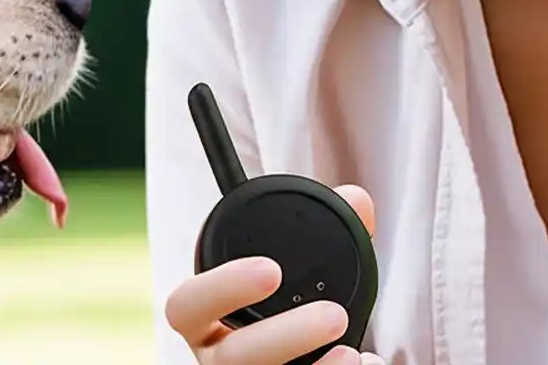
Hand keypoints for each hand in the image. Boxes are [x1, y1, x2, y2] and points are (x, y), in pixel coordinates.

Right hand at [163, 185, 384, 364]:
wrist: (295, 355)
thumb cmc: (284, 310)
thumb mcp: (294, 274)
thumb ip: (322, 234)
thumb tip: (357, 199)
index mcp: (204, 320)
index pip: (184, 306)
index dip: (221, 287)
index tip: (270, 269)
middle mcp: (215, 359)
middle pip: (229, 358)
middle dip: (282, 337)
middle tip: (333, 315)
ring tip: (353, 351)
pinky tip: (363, 364)